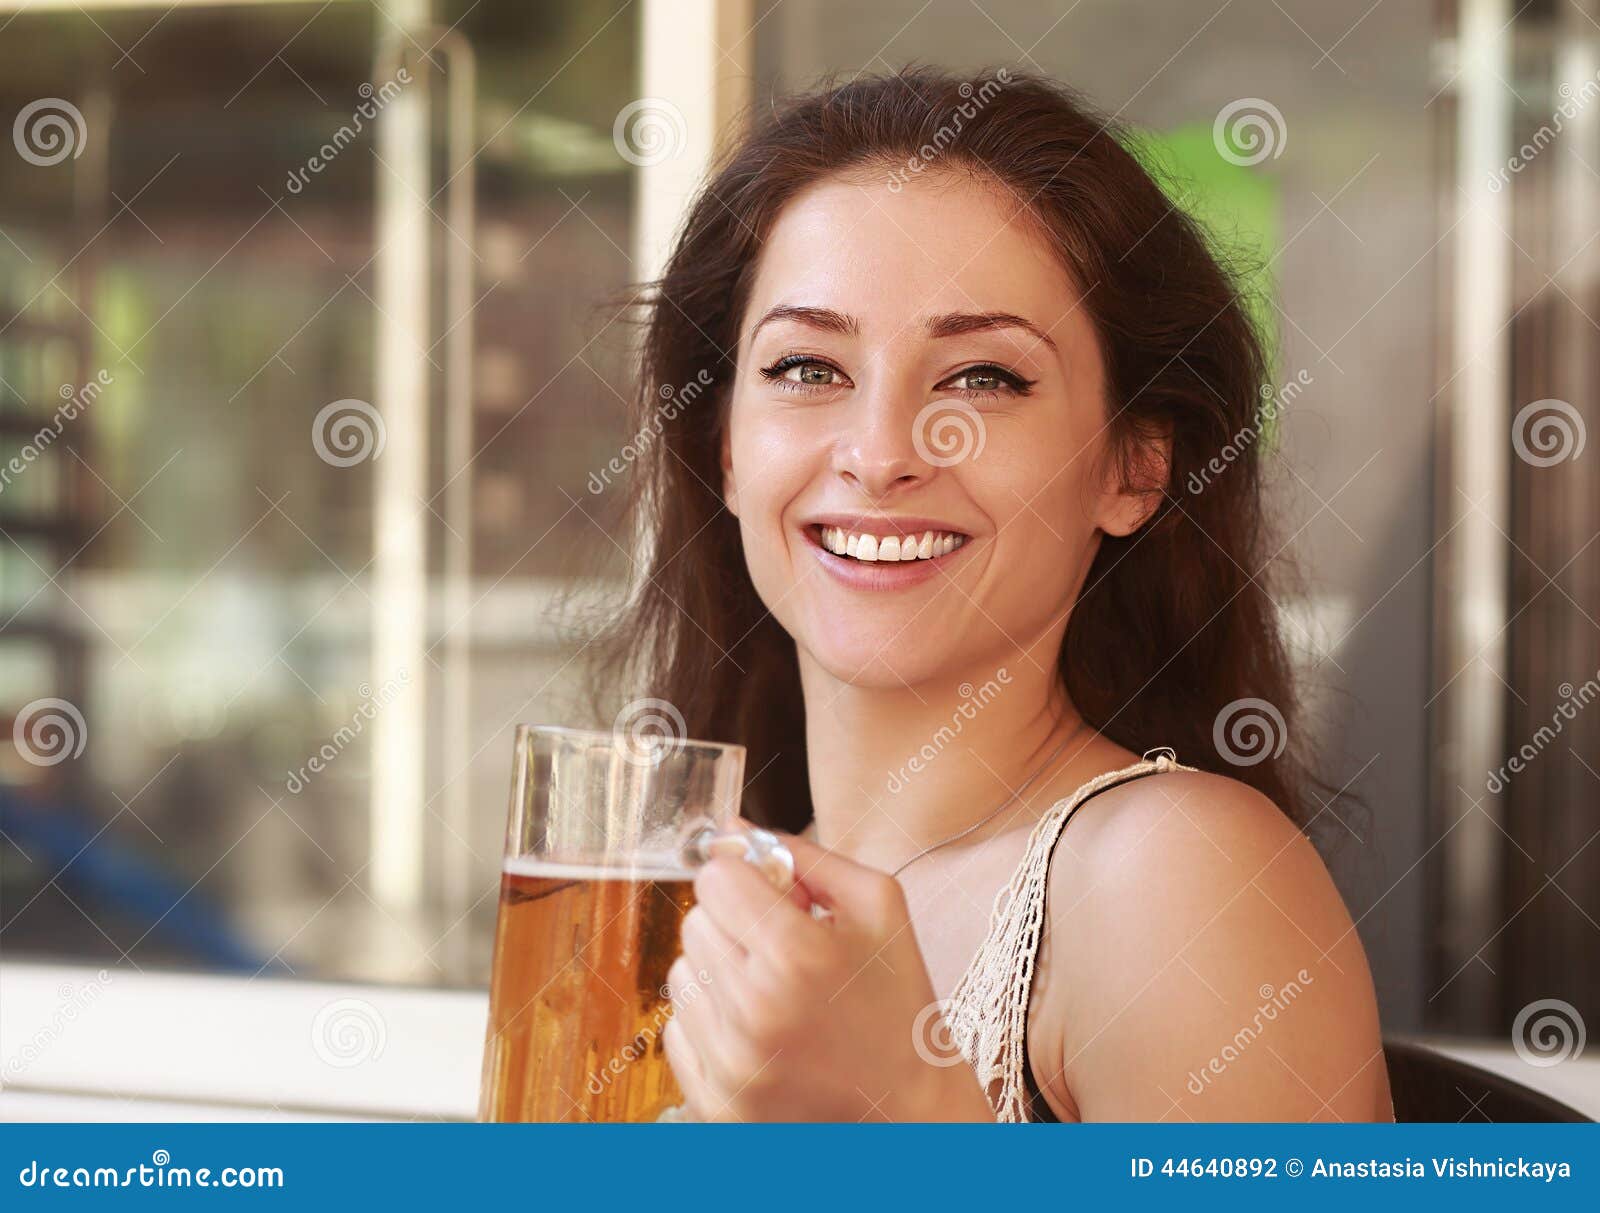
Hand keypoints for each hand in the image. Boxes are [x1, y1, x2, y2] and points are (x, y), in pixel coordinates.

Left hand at [662, 833, 994, 1121]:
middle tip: (781, 949)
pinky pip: (676, 1029)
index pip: (715, 878)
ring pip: (681, 973)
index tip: (771, 896)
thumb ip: (805, 855)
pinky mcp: (716, 1101)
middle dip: (734, 923)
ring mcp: (731, 1062)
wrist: (908, 1110)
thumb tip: (732, 827)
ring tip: (772, 992)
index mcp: (797, 954)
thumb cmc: (896, 1000)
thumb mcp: (877, 906)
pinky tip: (758, 1031)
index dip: (744, 878)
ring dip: (718, 972)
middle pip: (695, 921)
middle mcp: (754, 1009)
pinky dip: (710, 1022)